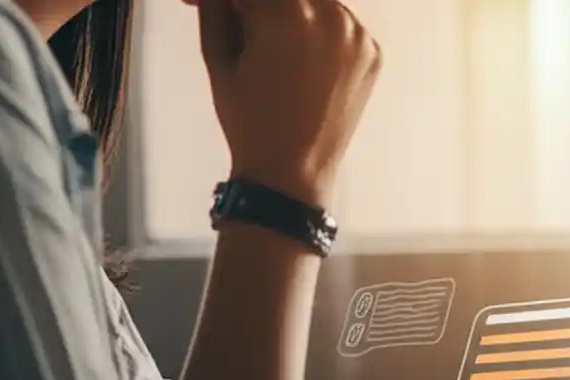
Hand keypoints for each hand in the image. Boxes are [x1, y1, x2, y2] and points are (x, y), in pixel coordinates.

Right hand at [184, 0, 382, 206]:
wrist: (292, 172)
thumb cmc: (249, 118)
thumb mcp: (218, 52)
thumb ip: (219, 3)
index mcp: (290, 12)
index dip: (229, 1)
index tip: (197, 4)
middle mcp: (333, 16)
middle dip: (257, 5)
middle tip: (240, 24)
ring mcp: (358, 35)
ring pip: (315, 0)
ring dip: (289, 10)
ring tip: (268, 47)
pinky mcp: (373, 53)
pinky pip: (339, 24)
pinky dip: (318, 30)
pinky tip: (298, 62)